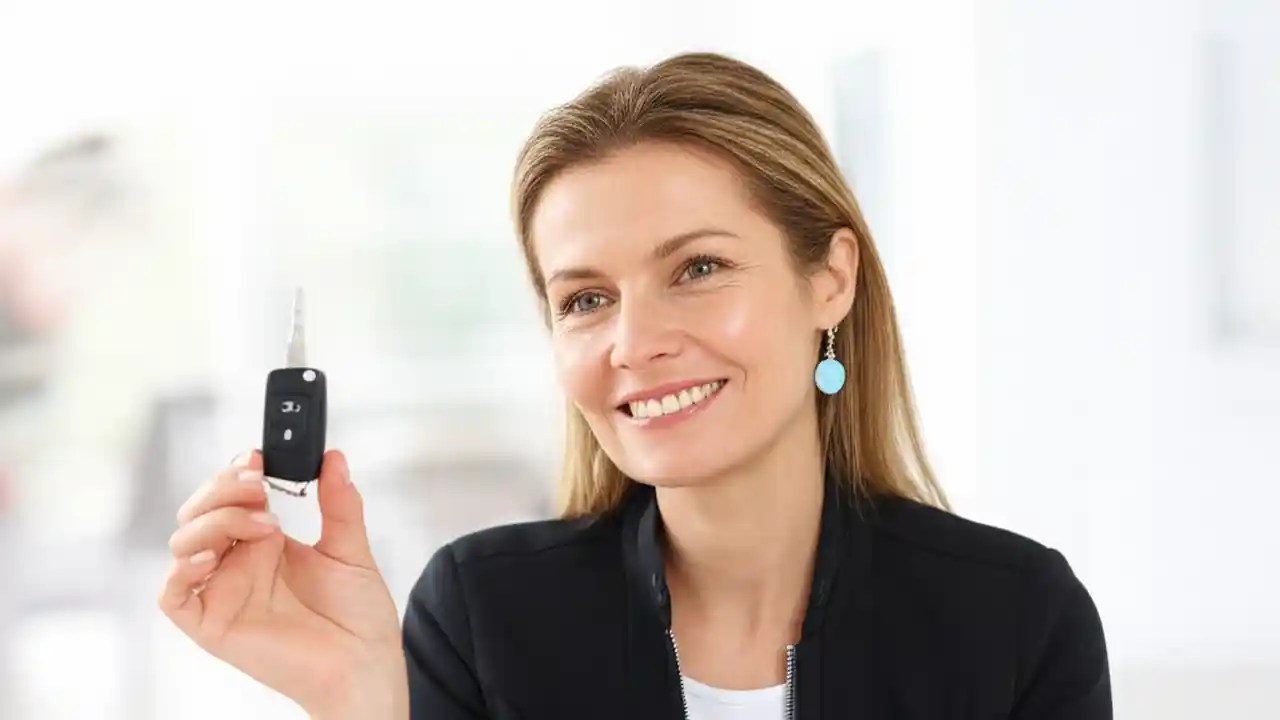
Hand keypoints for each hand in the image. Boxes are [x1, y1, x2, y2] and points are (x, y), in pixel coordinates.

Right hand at [158, 449, 408, 717]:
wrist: (365, 664)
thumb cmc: (359, 616)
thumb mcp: (351, 548)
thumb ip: (340, 502)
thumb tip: (334, 457)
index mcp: (265, 542)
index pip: (229, 495)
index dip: (235, 473)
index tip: (258, 458)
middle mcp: (238, 563)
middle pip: (200, 512)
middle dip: (223, 488)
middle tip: (259, 482)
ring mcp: (222, 592)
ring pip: (183, 543)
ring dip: (215, 520)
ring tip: (264, 523)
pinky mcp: (212, 625)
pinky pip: (173, 595)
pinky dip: (181, 570)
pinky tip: (212, 555)